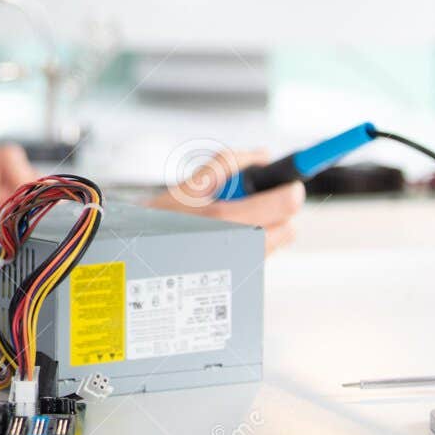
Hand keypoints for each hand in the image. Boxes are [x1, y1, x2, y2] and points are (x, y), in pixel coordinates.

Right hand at [146, 148, 303, 254]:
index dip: (291, 191)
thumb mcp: (185, 187)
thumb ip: (226, 164)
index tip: (292, 185)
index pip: (282, 206)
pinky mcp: (241, 278)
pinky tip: (227, 238)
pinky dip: (253, 243)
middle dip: (274, 211)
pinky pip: (262, 256)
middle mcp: (236, 247)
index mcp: (223, 218)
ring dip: (263, 227)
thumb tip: (263, 156)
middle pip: (287, 228)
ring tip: (231, 223)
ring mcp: (240, 267)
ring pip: (276, 243)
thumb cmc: (159, 224)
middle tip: (248, 202)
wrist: (141, 262)